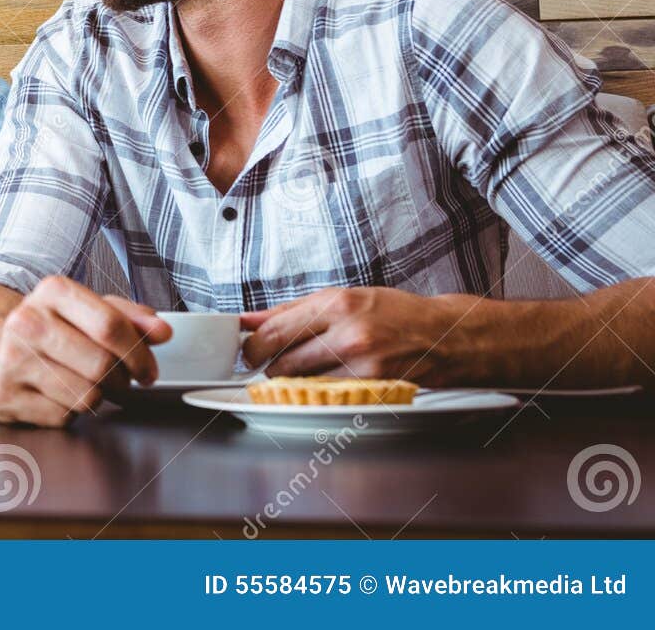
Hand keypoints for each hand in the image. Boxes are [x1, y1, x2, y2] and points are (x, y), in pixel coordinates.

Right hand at [0, 275, 169, 426]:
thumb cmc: (50, 330)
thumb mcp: (88, 311)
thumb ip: (129, 318)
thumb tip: (162, 331)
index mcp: (53, 291)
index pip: (110, 325)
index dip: (139, 353)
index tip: (147, 368)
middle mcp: (27, 321)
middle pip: (101, 365)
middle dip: (121, 380)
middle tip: (119, 380)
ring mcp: (11, 359)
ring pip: (85, 396)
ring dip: (97, 397)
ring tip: (86, 384)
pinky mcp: (4, 395)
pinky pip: (62, 417)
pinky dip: (69, 412)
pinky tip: (58, 395)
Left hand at [241, 286, 473, 382]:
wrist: (445, 336)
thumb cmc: (393, 313)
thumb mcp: (341, 298)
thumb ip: (291, 310)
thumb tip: (249, 320)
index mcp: (336, 304)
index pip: (274, 331)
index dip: (253, 346)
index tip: (248, 351)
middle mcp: (348, 333)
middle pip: (283, 360)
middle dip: (269, 365)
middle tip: (270, 363)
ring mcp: (362, 363)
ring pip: (302, 382)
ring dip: (292, 381)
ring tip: (304, 370)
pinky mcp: (373, 386)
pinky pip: (327, 395)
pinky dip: (317, 392)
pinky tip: (325, 382)